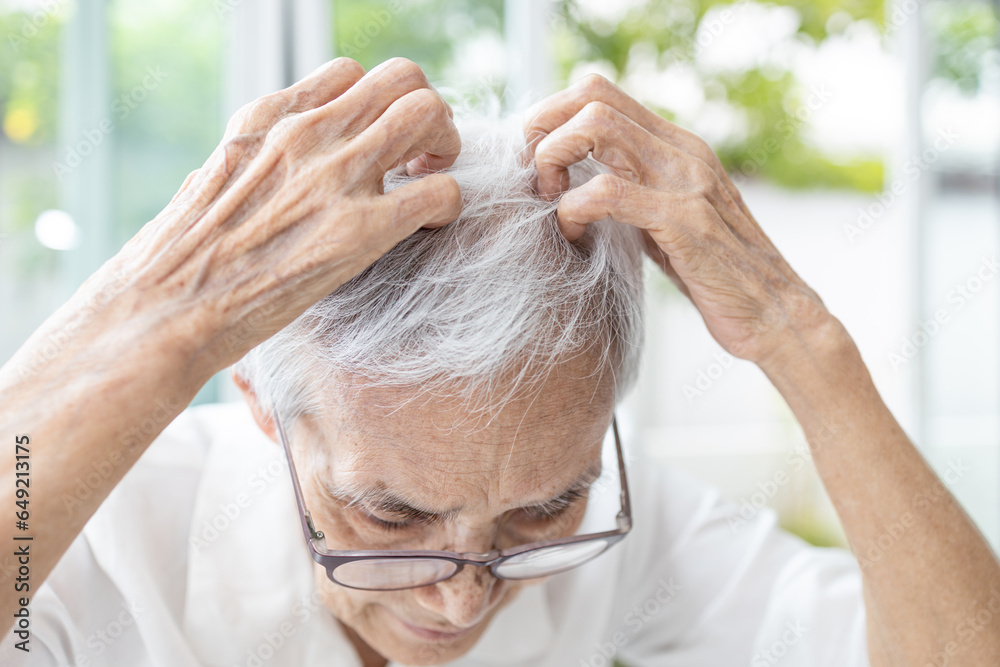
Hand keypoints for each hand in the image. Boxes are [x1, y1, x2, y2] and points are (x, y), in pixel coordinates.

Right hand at [109, 57, 461, 374]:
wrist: (163, 311)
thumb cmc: (176, 260)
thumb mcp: (210, 181)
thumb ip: (252, 163)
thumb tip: (265, 171)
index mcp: (266, 118)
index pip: (348, 74)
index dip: (375, 106)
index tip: (376, 144)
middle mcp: (304, 133)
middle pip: (401, 79)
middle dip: (424, 116)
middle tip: (419, 159)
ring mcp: (334, 177)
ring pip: (427, 113)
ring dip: (446, 146)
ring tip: (431, 183)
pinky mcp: (359, 231)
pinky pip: (440, 192)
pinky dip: (449, 206)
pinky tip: (428, 228)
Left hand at [524, 75, 832, 366]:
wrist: (776, 316)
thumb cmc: (715, 277)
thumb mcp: (666, 222)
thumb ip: (632, 194)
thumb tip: (577, 185)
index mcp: (676, 145)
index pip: (598, 92)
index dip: (551, 118)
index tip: (533, 164)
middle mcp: (682, 150)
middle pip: (590, 96)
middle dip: (542, 132)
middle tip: (534, 182)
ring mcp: (686, 181)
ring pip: (595, 127)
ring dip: (553, 161)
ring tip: (551, 206)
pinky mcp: (684, 221)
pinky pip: (606, 192)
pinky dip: (572, 210)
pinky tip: (572, 237)